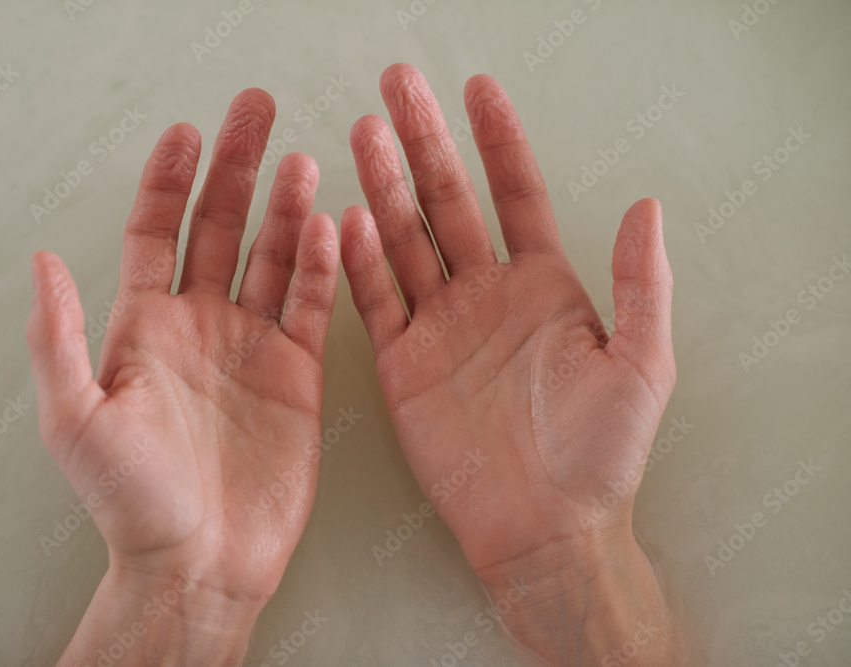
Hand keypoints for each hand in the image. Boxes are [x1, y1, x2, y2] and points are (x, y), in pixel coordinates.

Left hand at [26, 89, 338, 665]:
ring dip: (285, 208)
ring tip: (299, 161)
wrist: (201, 560)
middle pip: (218, 227)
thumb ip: (60, 337)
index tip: (187, 131)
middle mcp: (200, 325)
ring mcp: (252, 345)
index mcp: (145, 327)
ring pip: (270, 256)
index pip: (154, 232)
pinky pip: (309, 305)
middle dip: (236, 169)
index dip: (169, 179)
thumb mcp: (76, 418)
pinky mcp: (298, 372)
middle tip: (255, 112)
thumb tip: (41, 259)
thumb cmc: (132, 498)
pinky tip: (328, 226)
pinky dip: (320, 265)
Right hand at [341, 64, 690, 663]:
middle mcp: (484, 295)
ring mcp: (438, 326)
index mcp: (542, 286)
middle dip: (424, 143)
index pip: (515, 193)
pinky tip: (347, 219)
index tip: (478, 88)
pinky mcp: (401, 365)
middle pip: (448, 202)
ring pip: (404, 241)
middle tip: (398, 85)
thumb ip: (640, 285)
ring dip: (384, 187)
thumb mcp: (642, 364)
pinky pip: (377, 303)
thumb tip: (647, 204)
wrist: (544, 528)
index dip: (498, 140)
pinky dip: (360, 262)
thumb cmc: (601, 453)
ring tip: (364, 133)